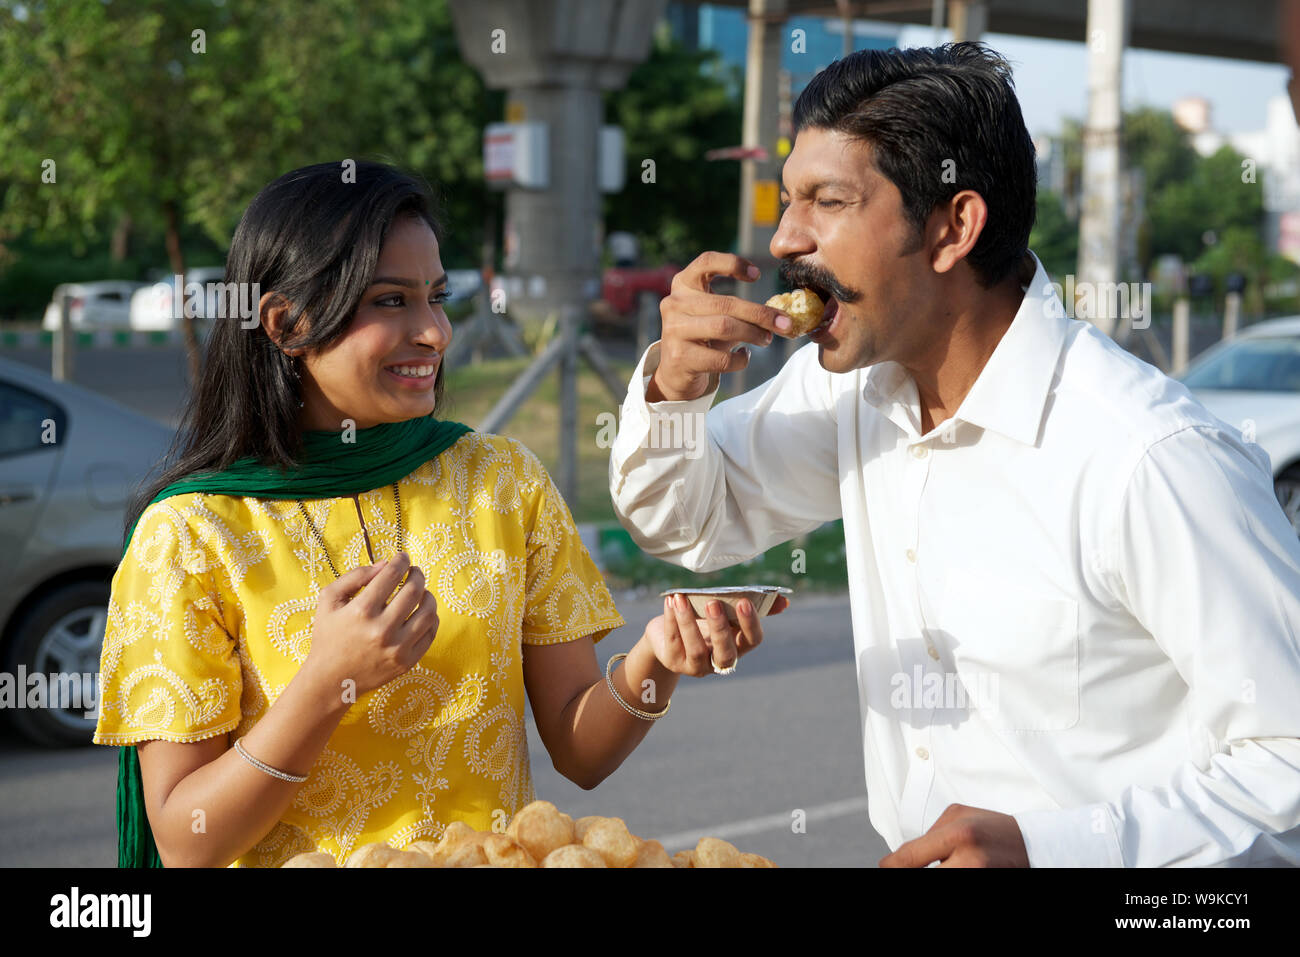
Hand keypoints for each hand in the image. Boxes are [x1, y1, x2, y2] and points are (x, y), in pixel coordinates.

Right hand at [302, 551, 439, 699]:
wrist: (331, 680)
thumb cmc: (328, 636)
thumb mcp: (329, 600)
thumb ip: (355, 576)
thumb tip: (385, 564)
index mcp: (362, 611)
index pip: (392, 575)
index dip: (401, 561)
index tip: (403, 557)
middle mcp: (382, 629)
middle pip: (414, 590)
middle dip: (417, 574)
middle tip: (414, 571)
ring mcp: (397, 648)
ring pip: (428, 612)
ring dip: (428, 595)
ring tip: (421, 592)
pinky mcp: (407, 662)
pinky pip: (430, 633)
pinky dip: (431, 618)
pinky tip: (422, 612)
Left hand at [643, 593, 788, 676]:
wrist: (667, 636)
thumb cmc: (703, 622)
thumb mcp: (725, 614)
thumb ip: (752, 607)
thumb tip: (784, 601)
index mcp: (738, 646)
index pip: (752, 641)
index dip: (750, 623)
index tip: (744, 601)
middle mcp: (720, 661)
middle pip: (726, 652)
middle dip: (720, 628)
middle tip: (712, 602)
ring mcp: (696, 666)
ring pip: (696, 649)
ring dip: (688, 622)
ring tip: (682, 598)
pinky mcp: (674, 662)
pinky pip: (673, 640)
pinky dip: (671, 619)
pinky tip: (671, 601)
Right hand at [649, 251, 792, 401]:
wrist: (677, 373)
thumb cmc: (704, 339)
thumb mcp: (716, 316)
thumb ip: (739, 309)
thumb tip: (780, 315)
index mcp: (683, 284)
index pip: (706, 262)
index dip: (733, 264)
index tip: (758, 275)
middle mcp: (674, 303)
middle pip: (725, 303)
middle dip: (760, 314)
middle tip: (784, 323)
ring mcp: (673, 330)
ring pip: (724, 327)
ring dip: (753, 334)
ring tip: (767, 339)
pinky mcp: (679, 357)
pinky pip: (720, 358)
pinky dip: (740, 359)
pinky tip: (744, 356)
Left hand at [878, 804, 1029, 867]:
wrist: (1034, 844)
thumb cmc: (992, 826)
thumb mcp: (958, 816)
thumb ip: (930, 834)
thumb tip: (903, 856)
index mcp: (959, 835)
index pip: (910, 858)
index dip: (891, 866)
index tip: (885, 867)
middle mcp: (971, 860)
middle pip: (923, 877)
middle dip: (909, 875)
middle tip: (904, 869)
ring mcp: (981, 875)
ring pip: (941, 881)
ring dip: (930, 875)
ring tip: (935, 865)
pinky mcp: (987, 882)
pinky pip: (956, 884)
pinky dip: (948, 875)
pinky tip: (947, 868)